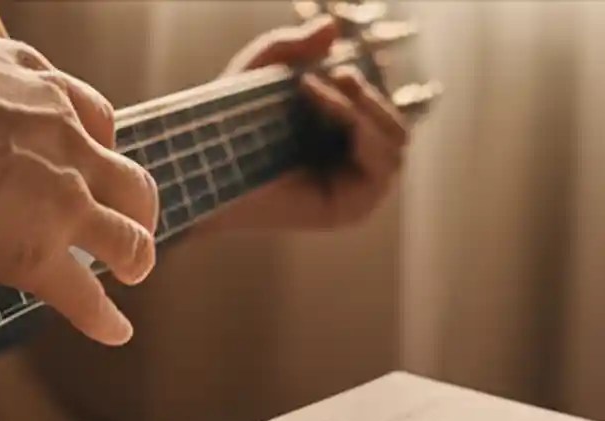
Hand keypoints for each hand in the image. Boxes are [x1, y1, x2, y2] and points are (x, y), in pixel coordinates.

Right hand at [0, 13, 157, 345]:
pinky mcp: (35, 255)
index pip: (95, 120)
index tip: (96, 161)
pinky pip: (85, 296)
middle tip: (131, 223)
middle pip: (129, 182)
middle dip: (136, 208)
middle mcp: (66, 144)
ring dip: (135, 260)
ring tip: (132, 275)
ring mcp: (60, 203)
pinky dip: (105, 320)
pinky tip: (115, 332)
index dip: (100, 148)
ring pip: (127, 240)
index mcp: (42, 90)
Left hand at [208, 17, 408, 231]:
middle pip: (398, 130)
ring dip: (364, 108)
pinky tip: (330, 111)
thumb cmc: (227, 124)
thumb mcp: (263, 71)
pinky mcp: (351, 210)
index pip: (384, 118)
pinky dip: (361, 128)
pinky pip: (383, 163)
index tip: (338, 68)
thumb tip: (334, 26)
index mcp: (340, 145)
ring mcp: (354, 194)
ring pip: (396, 144)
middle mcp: (351, 173)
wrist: (206, 166)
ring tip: (321, 91)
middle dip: (372, 97)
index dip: (370, 91)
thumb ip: (296, 46)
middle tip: (339, 75)